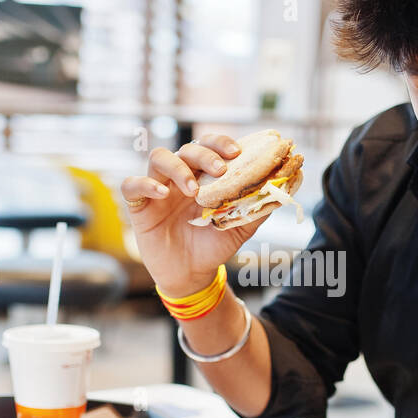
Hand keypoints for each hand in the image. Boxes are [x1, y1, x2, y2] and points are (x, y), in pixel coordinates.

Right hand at [120, 134, 273, 297]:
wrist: (192, 275)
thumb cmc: (213, 246)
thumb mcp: (241, 227)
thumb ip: (259, 205)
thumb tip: (286, 184)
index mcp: (202, 176)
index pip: (208, 146)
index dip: (220, 143)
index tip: (237, 152)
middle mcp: (179, 177)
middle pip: (186, 148)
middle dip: (204, 154)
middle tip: (220, 171)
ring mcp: (157, 189)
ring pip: (158, 158)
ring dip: (177, 167)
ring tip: (192, 189)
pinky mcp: (139, 206)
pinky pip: (131, 185)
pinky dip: (145, 184)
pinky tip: (162, 194)